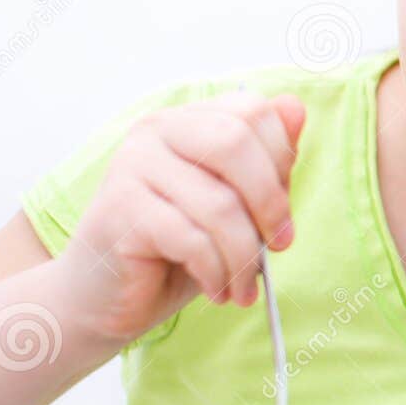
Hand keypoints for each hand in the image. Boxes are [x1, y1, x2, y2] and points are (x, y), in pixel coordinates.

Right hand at [57, 91, 305, 346]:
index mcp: (189, 120)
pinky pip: (191, 238)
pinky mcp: (120, 209)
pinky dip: (217, 272)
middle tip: (278, 246)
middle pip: (235, 142)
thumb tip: (295, 108)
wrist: (110, 295)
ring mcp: (132, 165)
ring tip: (245, 286)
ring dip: (245, 257)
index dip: (282, 161)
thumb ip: (266, 162)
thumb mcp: (237, 204)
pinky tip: (218, 290)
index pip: (252, 111)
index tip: (283, 212)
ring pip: (219, 203)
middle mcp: (155, 130)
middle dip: (270, 203)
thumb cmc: (181, 248)